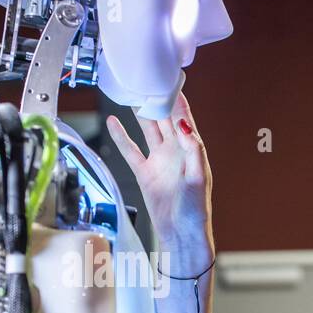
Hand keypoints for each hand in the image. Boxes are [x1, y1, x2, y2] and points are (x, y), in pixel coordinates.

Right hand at [105, 92, 213, 269]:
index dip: (176, 99)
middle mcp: (175, 151)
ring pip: (148, 130)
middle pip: (164, 119)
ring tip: (132, 94)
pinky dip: (122, 136)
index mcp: (191, 149)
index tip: (169, 80)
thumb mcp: (199, 176)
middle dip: (156, 100)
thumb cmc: (196, 209)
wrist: (181, 233)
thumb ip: (193, 149)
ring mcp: (159, 161)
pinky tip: (114, 122)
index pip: (183, 118)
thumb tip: (183, 124)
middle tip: (146, 80)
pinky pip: (131, 150)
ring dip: (140, 113)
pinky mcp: (144, 172)